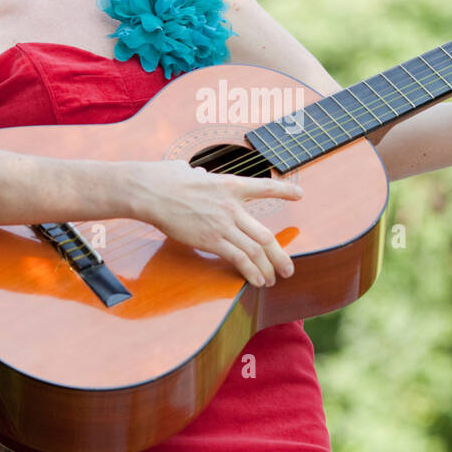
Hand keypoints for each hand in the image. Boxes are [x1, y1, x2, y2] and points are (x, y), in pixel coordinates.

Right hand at [126, 159, 301, 286]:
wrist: (152, 191)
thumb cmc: (165, 179)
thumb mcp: (188, 170)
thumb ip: (200, 175)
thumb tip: (198, 173)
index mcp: (230, 185)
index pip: (264, 187)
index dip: (284, 190)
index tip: (299, 194)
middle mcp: (232, 206)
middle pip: (265, 235)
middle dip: (280, 255)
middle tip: (288, 269)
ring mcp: (223, 224)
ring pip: (255, 250)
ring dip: (267, 268)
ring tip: (273, 280)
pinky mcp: (210, 239)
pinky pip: (238, 259)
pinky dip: (251, 271)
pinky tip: (257, 280)